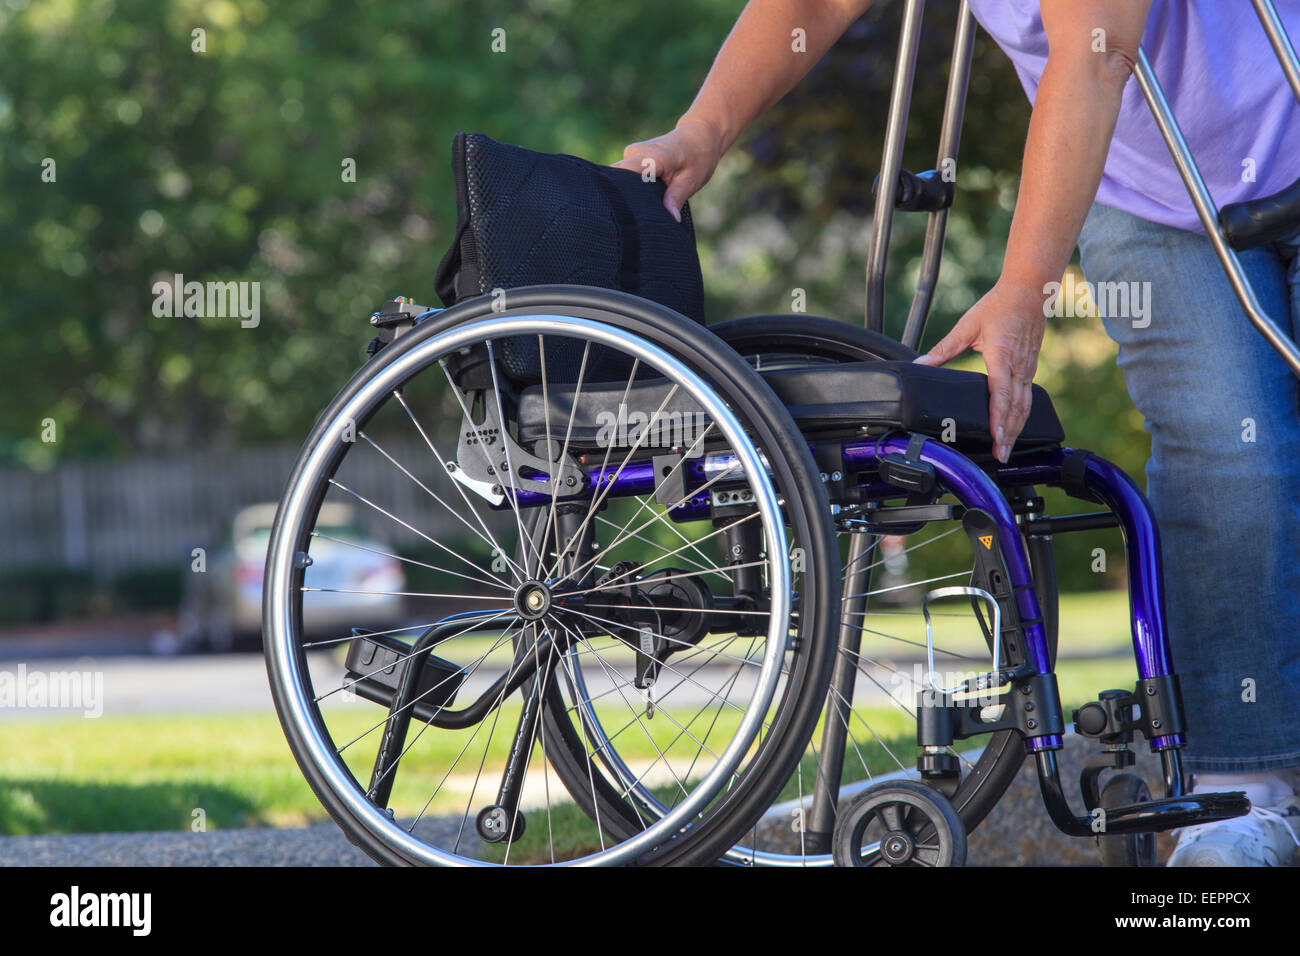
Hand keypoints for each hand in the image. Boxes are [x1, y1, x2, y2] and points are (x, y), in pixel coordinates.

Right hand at [611, 117, 724, 221]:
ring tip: (644, 204)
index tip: (623, 210)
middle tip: (638, 215)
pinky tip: (643, 195)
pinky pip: (625, 174)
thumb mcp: (691, 180)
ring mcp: (632, 152)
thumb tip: (671, 219)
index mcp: (652, 157)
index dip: (617, 192)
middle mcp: (636, 152)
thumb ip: (676, 199)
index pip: (621, 173)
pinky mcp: (631, 156)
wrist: (699, 135)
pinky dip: (633, 186)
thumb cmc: (698, 157)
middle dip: (624, 197)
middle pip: (617, 178)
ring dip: (629, 192)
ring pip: (620, 177)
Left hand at [913, 280, 1046, 462]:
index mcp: (1002, 356)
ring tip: (1007, 449)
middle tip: (1001, 456)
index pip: (1001, 394)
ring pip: (1025, 406)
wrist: (1029, 290)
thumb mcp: (967, 326)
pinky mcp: (1030, 368)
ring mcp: (1028, 368)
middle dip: (1009, 434)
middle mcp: (1018, 366)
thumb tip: (919, 364)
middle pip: (1016, 408)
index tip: (996, 437)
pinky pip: (1028, 397)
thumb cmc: (998, 306)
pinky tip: (1014, 429)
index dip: (999, 418)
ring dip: (1017, 430)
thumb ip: (943, 349)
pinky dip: (1021, 417)